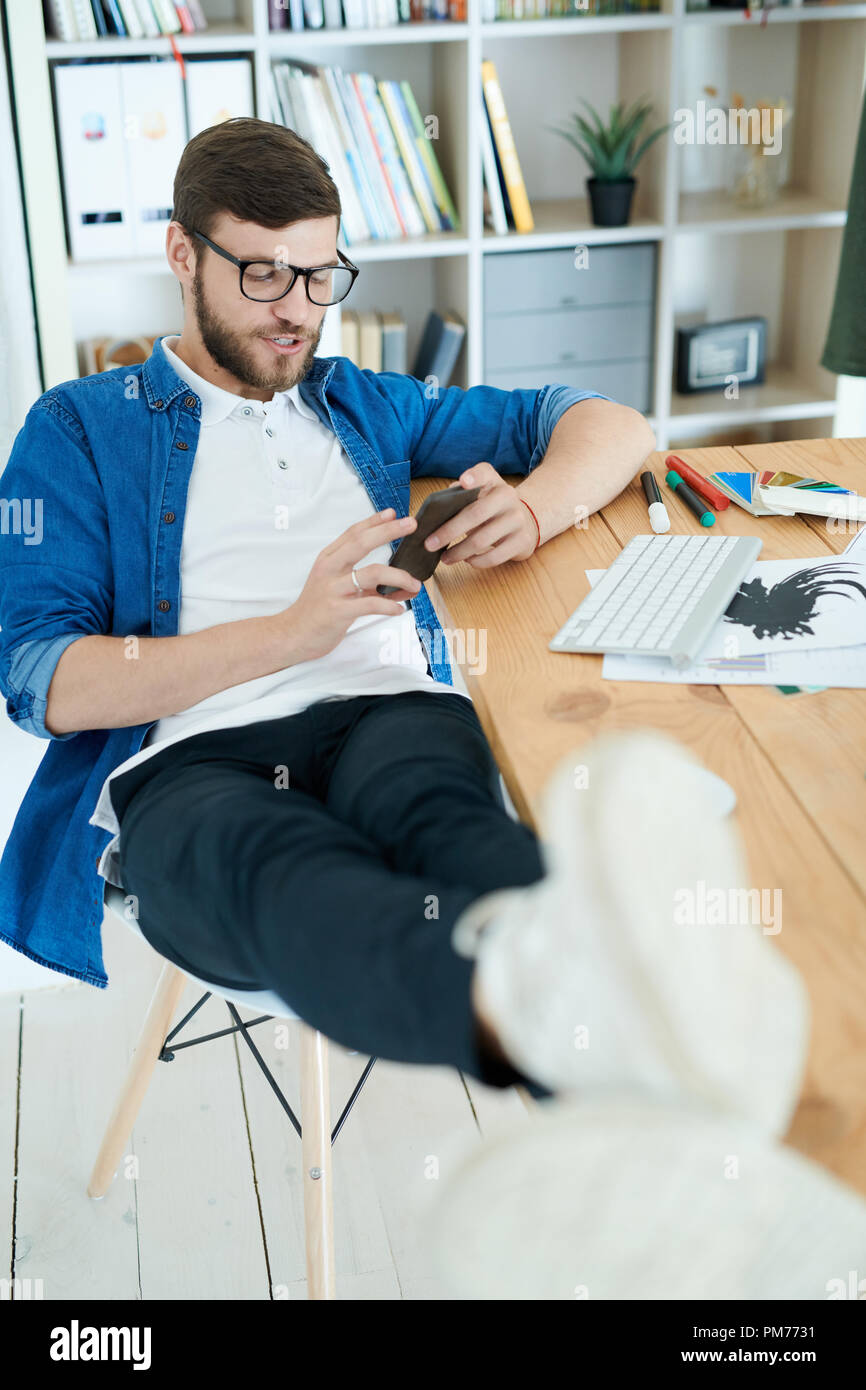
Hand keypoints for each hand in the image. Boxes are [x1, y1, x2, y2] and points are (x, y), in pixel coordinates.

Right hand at [277, 509, 420, 663]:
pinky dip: (389, 606)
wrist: (294, 633)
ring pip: (373, 573)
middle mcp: (330, 570)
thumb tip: (402, 584)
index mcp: (329, 559)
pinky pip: (371, 604)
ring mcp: (334, 589)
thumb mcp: (337, 587)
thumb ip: (367, 583)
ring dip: (400, 577)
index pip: (353, 533)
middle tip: (410, 525)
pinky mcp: (338, 611)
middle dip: (389, 531)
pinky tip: (399, 609)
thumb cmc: (317, 609)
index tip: (393, 513)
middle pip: (362, 542)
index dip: (374, 521)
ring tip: (414, 584)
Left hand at [423, 463, 537, 568]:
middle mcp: (508, 497)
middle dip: (448, 531)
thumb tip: (433, 514)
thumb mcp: (479, 495)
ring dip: (458, 552)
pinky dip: (477, 561)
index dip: (474, 476)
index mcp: (493, 481)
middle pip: (475, 514)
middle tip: (429, 544)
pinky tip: (467, 560)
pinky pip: (495, 556)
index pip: (484, 473)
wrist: (525, 520)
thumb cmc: (491, 508)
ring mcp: (517, 519)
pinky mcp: (523, 541)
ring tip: (445, 558)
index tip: (463, 482)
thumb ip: (458, 497)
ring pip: (482, 540)